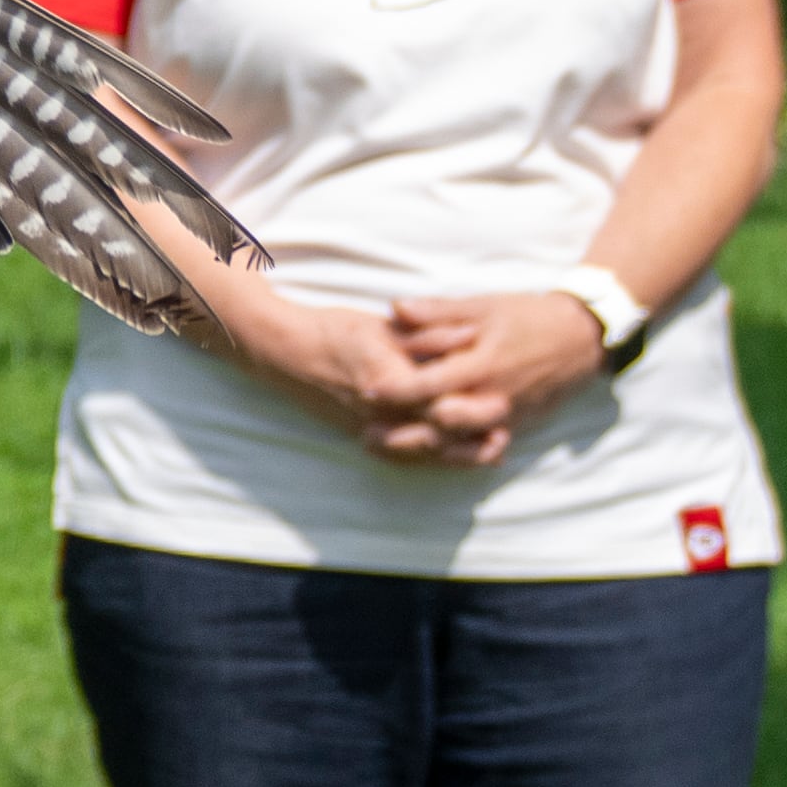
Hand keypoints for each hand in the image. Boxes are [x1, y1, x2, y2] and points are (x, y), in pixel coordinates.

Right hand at [219, 292, 507, 467]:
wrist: (283, 351)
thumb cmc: (332, 331)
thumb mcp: (380, 327)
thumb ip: (424, 335)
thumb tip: (467, 333)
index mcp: (390, 380)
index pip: (442, 402)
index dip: (476, 408)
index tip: (504, 403)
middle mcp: (381, 411)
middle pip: (438, 435)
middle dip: (473, 439)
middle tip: (504, 435)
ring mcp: (368, 427)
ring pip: (421, 452)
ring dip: (457, 455)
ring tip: (488, 450)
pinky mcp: (359, 434)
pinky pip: (400, 457)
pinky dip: (428, 460)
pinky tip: (448, 456)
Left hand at [386, 292, 608, 439]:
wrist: (582, 339)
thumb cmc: (527, 317)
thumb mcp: (483, 307)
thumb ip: (438, 312)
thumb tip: (395, 308)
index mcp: (483, 365)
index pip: (432, 385)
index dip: (397, 389)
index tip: (367, 390)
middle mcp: (494, 398)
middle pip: (442, 426)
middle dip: (405, 431)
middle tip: (367, 432)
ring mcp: (507, 417)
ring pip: (460, 445)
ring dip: (424, 447)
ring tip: (386, 444)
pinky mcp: (516, 427)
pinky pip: (480, 448)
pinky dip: (453, 452)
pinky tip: (424, 451)